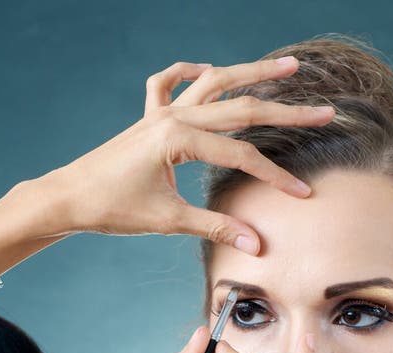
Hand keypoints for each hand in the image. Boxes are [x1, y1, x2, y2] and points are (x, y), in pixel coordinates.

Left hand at [53, 57, 333, 253]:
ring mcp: (160, 112)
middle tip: (323, 111)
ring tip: (288, 67)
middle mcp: (173, 117)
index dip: (274, 176)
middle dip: (286, 113)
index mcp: (178, 139)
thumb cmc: (113, 209)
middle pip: (240, 109)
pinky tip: (207, 68)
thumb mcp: (168, 221)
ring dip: (252, 73)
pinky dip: (189, 72)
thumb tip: (255, 244)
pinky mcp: (149, 119)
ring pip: (214, 83)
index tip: (302, 193)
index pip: (240, 155)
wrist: (69, 197)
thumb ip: (215, 228)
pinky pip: (169, 83)